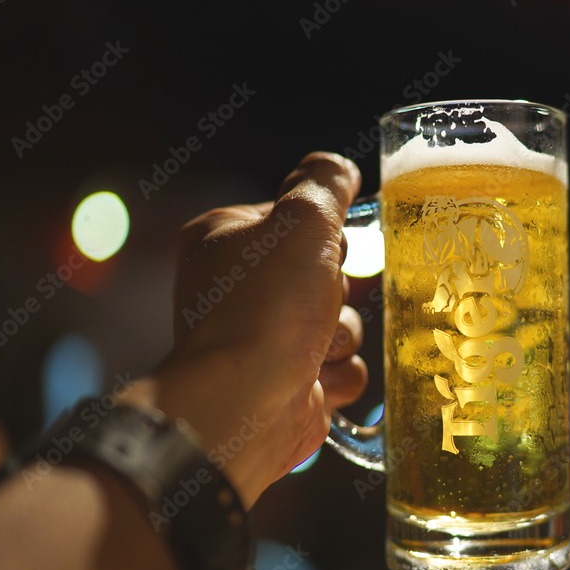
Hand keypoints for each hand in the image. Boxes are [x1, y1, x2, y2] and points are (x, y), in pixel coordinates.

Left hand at [118, 152, 367, 506]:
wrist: (248, 401)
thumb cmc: (267, 306)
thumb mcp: (303, 221)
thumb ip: (324, 183)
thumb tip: (337, 168)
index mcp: (228, 240)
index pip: (297, 220)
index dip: (324, 234)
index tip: (327, 247)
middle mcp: (240, 289)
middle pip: (326, 272)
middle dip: (336, 290)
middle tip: (316, 299)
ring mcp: (265, 339)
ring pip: (340, 321)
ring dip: (339, 334)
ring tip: (312, 347)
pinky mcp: (292, 382)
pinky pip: (342, 365)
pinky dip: (337, 372)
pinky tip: (316, 378)